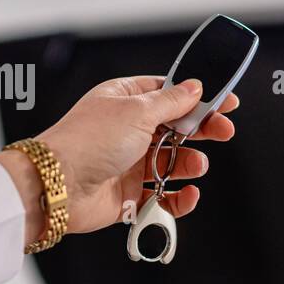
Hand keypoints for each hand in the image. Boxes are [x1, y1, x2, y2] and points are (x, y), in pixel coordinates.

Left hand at [0, 76, 238, 245]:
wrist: (59, 185)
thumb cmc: (87, 141)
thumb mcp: (137, 110)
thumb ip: (171, 102)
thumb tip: (195, 87)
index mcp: (125, 99)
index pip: (169, 92)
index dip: (198, 97)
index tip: (225, 102)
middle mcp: (127, 128)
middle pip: (176, 126)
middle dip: (202, 129)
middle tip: (223, 132)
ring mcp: (128, 160)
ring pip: (172, 161)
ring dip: (190, 163)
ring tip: (196, 165)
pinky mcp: (128, 192)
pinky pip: (162, 195)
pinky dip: (179, 197)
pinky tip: (187, 194)